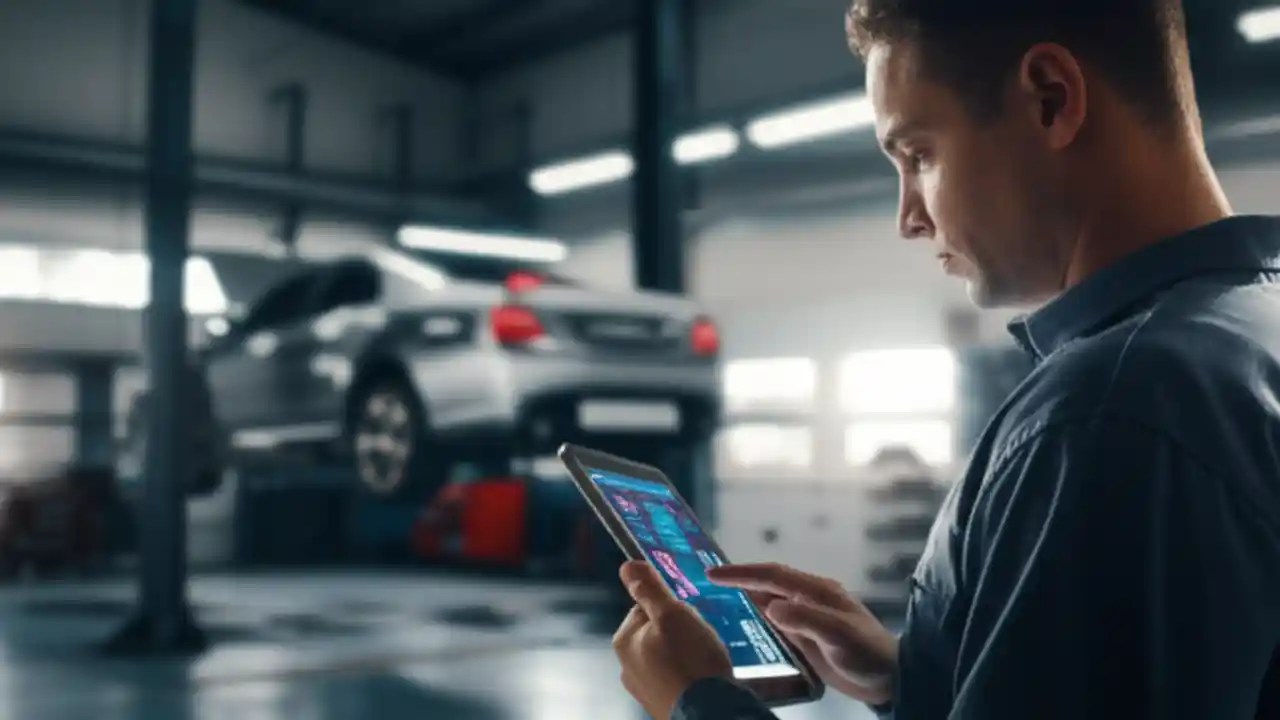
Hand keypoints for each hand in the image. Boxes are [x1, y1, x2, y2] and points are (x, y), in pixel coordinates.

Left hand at [614, 561, 733, 719]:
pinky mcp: (664, 704)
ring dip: (687, 654)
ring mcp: (645, 690)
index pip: (647, 607)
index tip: (688, 619)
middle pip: (658, 632)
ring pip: (670, 656)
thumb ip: (649, 589)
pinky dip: (691, 676)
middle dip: (681, 632)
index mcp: (624, 641)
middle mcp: (627, 667)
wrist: (711, 713)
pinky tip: (704, 678)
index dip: (672, 608)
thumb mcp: (672, 614)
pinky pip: (678, 679)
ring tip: (705, 660)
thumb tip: (627, 566)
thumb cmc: (691, 663)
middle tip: (700, 640)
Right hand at [708, 563, 897, 706]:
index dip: (743, 574)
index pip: (773, 576)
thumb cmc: (866, 654)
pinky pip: (777, 618)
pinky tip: (745, 620)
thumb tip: (770, 606)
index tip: (714, 575)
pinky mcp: (808, 634)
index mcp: (817, 592)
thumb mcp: (838, 636)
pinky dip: (758, 613)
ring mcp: (808, 616)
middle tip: (708, 580)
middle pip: (769, 582)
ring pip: (771, 598)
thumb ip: (806, 620)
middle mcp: (810, 598)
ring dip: (746, 593)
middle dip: (740, 578)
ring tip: (717, 595)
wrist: (890, 678)